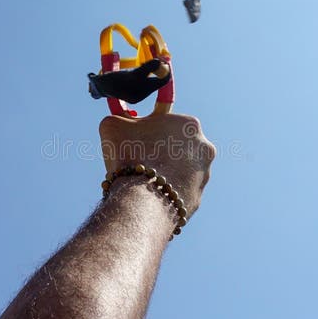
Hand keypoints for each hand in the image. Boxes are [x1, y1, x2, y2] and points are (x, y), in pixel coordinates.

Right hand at [99, 113, 215, 215]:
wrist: (142, 201)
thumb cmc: (130, 156)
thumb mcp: (113, 125)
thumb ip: (116, 117)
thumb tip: (115, 118)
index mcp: (189, 124)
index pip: (167, 120)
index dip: (148, 127)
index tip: (136, 135)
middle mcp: (204, 148)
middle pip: (176, 145)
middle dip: (158, 150)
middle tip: (136, 158)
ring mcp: (204, 175)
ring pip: (178, 169)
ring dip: (162, 171)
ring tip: (140, 179)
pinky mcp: (196, 199)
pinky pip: (176, 192)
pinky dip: (164, 192)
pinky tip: (148, 194)